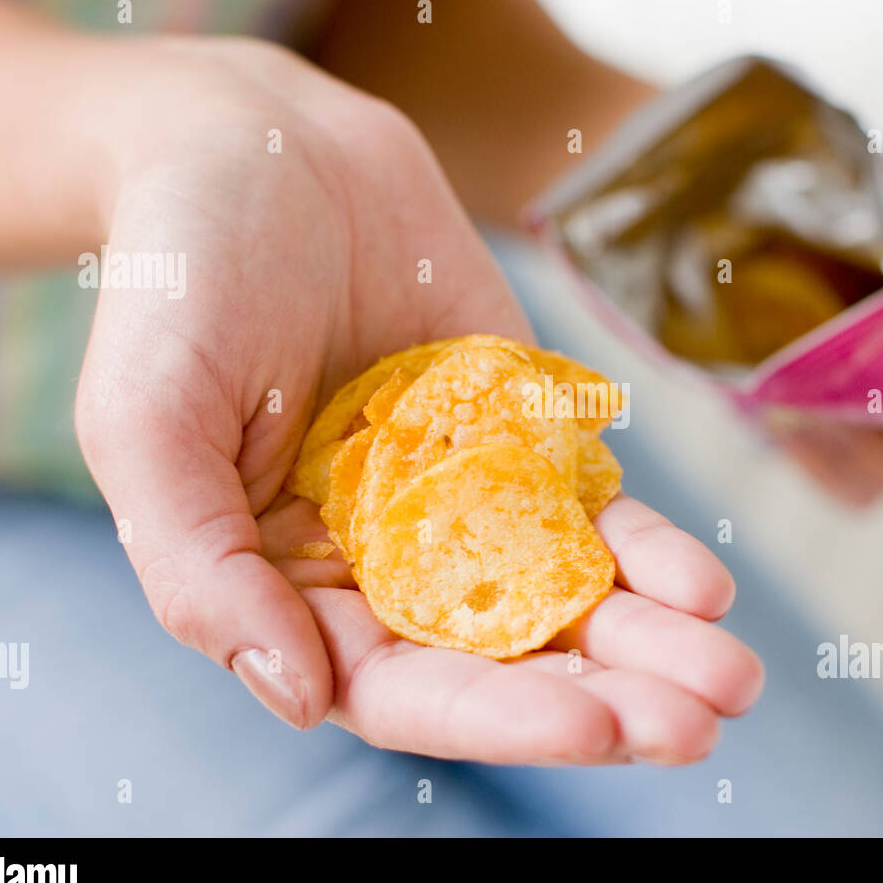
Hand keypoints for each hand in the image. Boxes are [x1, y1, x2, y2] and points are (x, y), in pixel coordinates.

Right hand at [75, 37, 761, 760]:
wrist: (269, 153)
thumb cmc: (182, 282)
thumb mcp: (149, 422)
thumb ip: (201, 569)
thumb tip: (299, 699)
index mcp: (293, 589)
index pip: (403, 689)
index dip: (498, 718)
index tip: (593, 729)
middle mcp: (389, 567)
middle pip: (506, 663)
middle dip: (605, 700)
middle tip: (699, 724)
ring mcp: (468, 506)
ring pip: (567, 602)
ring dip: (653, 646)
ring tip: (734, 682)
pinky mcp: (525, 443)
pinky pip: (595, 514)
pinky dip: (651, 554)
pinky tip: (704, 586)